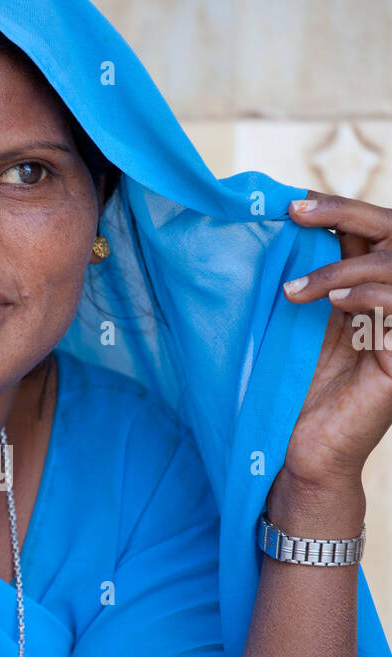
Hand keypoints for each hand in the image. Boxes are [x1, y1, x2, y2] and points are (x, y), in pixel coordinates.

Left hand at [282, 190, 391, 489]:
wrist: (297, 453)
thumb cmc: (287, 392)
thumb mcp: (292, 324)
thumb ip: (300, 278)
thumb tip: (276, 224)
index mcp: (365, 290)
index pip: (371, 231)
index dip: (338, 208)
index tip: (292, 202)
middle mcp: (389, 304)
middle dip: (345, 212)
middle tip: (295, 213)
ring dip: (341, 266)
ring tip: (292, 291)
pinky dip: (370, 293)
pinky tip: (335, 303)